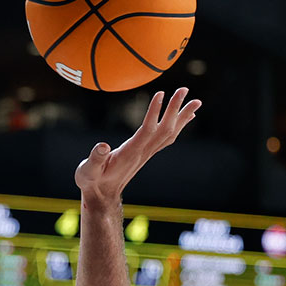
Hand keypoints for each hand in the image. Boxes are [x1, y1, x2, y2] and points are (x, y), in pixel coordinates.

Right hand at [74, 89, 200, 203]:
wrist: (102, 196)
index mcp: (130, 153)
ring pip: (170, 133)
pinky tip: (186, 117)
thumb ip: (95, 159)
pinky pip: (167, 138)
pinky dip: (179, 125)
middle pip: (165, 129)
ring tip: (196, 102)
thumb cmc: (92, 181)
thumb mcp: (88, 171)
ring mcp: (147, 153)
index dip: (155, 113)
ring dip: (183, 117)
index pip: (147, 130)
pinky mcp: (146, 153)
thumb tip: (102, 146)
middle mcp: (143, 152)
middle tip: (184, 89)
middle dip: (176, 109)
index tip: (160, 94)